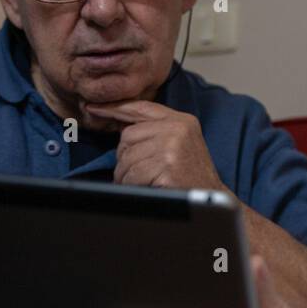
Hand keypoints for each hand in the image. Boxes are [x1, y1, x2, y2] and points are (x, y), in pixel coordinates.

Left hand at [82, 99, 226, 191]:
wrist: (212, 199)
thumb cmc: (192, 175)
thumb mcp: (179, 144)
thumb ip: (155, 131)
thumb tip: (119, 125)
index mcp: (181, 120)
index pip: (140, 108)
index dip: (115, 108)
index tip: (94, 108)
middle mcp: (177, 129)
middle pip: (127, 137)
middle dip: (126, 158)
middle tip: (140, 172)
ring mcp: (172, 147)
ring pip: (126, 158)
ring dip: (128, 175)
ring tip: (147, 182)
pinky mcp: (166, 166)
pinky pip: (132, 175)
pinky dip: (134, 185)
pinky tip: (149, 187)